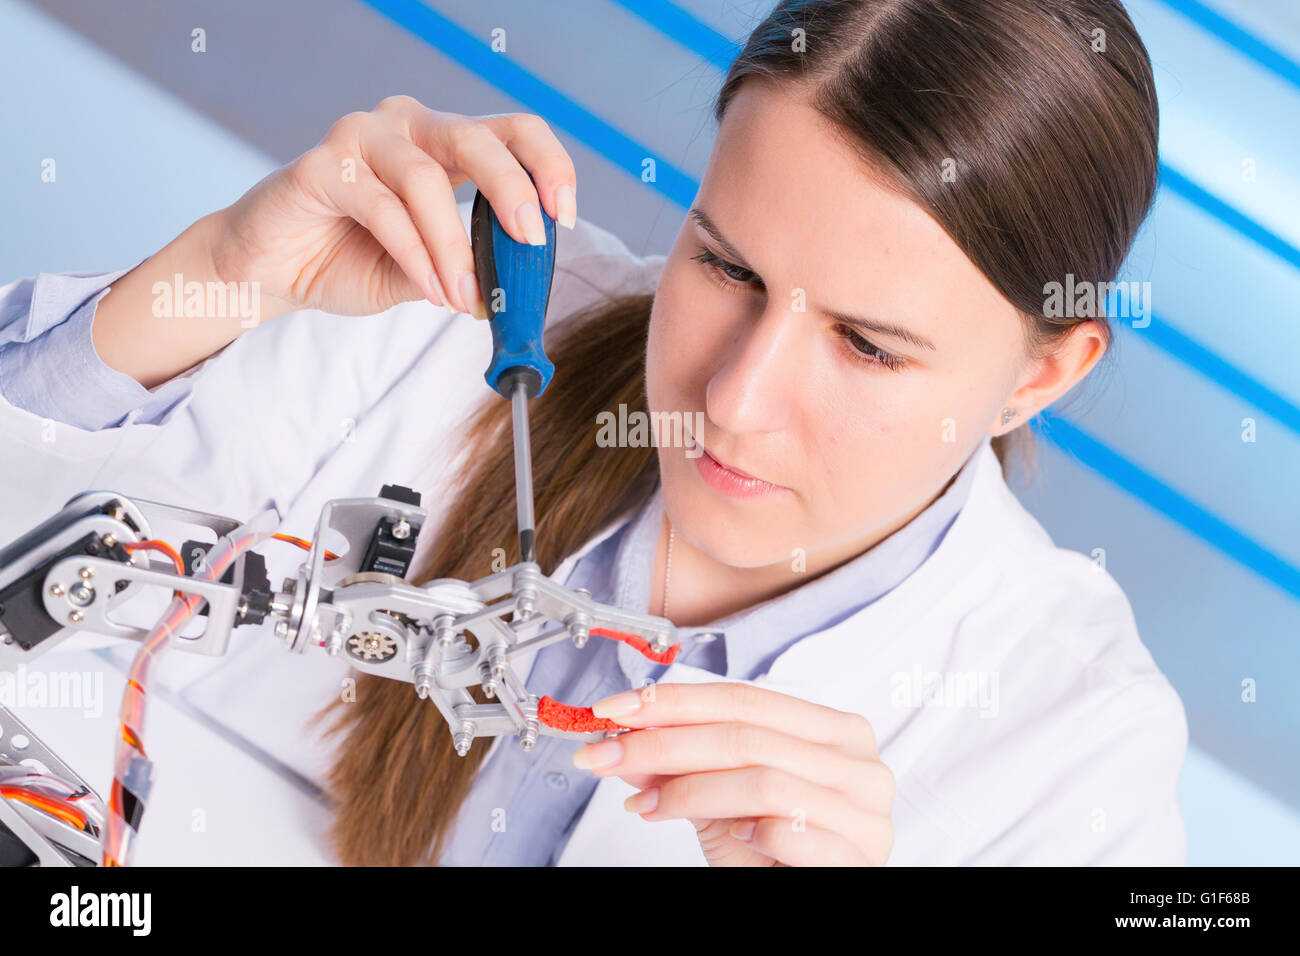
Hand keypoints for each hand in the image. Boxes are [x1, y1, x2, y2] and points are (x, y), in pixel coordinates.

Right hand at [213, 95, 577, 319]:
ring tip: (460, 296)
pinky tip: (428, 287)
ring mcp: (361, 138)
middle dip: (512, 189)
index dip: (548, 166)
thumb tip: (512, 292)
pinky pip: (381, 206)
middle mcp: (407, 127)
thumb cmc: (348, 260)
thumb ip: (467, 271)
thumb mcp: (427, 274)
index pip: (512, 132)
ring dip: (452, 247)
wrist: (270, 271)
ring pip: (426, 179)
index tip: (565, 216)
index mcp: (443, 144)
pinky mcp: (320, 165)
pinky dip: (413, 253)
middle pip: (476, 137)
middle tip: (530, 239)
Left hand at [572, 682, 894, 865]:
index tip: (614, 710)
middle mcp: (859, 763)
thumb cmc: (771, 854)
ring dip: (688, 791)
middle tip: (605, 754)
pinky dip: (750, 829)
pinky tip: (731, 834)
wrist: (801, 897)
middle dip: (663, 744)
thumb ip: (677, 765)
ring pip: (762, 781)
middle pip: (746, 737)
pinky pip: (792, 831)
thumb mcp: (717, 800)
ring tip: (646, 804)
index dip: (674, 702)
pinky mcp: (859, 857)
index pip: (744, 699)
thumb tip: (619, 733)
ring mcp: (866, 812)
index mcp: (834, 731)